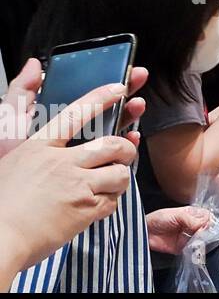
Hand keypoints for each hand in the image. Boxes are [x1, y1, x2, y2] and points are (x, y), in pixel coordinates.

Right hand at [0, 81, 141, 275]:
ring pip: (119, 173)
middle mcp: (60, 163)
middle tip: (124, 154)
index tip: (119, 89)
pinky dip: (110, 203)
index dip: (100, 98)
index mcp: (37, 148)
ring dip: (119, 179)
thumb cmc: (0, 205)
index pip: (75, 114)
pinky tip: (97, 206)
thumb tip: (36, 106)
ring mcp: (75, 185)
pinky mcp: (85, 209)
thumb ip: (30, 144)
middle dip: (126, 149)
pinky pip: (113, 201)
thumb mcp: (9, 163)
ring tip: (110, 184)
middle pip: (111, 144)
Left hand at [1, 60, 146, 157]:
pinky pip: (117, 154)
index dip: (104, 78)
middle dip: (127, 89)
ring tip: (137, 104)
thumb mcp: (9, 122)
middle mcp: (76, 132)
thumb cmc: (7, 159)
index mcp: (57, 119)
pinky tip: (131, 134)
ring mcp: (86, 151)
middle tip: (138, 76)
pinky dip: (128, 142)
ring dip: (130, 113)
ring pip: (116, 127)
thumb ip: (22, 93)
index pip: (85, 95)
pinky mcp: (94, 170)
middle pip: (107, 107)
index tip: (122, 66)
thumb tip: (35, 64)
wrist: (12, 202)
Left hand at [146, 206, 210, 254]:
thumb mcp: (176, 215)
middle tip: (200, 233)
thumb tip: (205, 223)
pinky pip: (193, 250)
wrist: (145, 232)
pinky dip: (195, 249)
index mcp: (192, 214)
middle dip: (206, 232)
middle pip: (207, 229)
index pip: (207, 217)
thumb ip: (191, 219)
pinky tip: (192, 247)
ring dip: (201, 241)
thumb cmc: (157, 219)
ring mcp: (188, 237)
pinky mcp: (183, 248)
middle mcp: (192, 225)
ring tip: (195, 240)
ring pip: (202, 240)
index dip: (208, 221)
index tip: (205, 225)